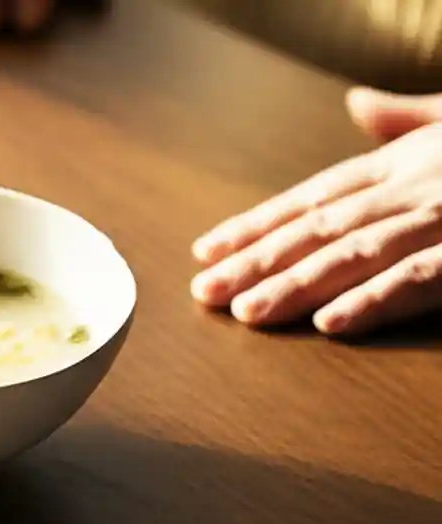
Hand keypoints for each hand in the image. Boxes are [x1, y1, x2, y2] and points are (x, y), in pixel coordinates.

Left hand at [190, 88, 441, 334]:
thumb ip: (405, 120)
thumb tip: (356, 102)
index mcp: (404, 161)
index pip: (314, 197)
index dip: (256, 225)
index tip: (206, 251)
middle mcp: (412, 187)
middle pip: (319, 228)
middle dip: (257, 261)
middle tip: (203, 291)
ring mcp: (441, 218)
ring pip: (354, 253)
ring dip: (296, 284)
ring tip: (246, 312)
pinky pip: (419, 278)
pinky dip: (373, 299)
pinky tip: (329, 323)